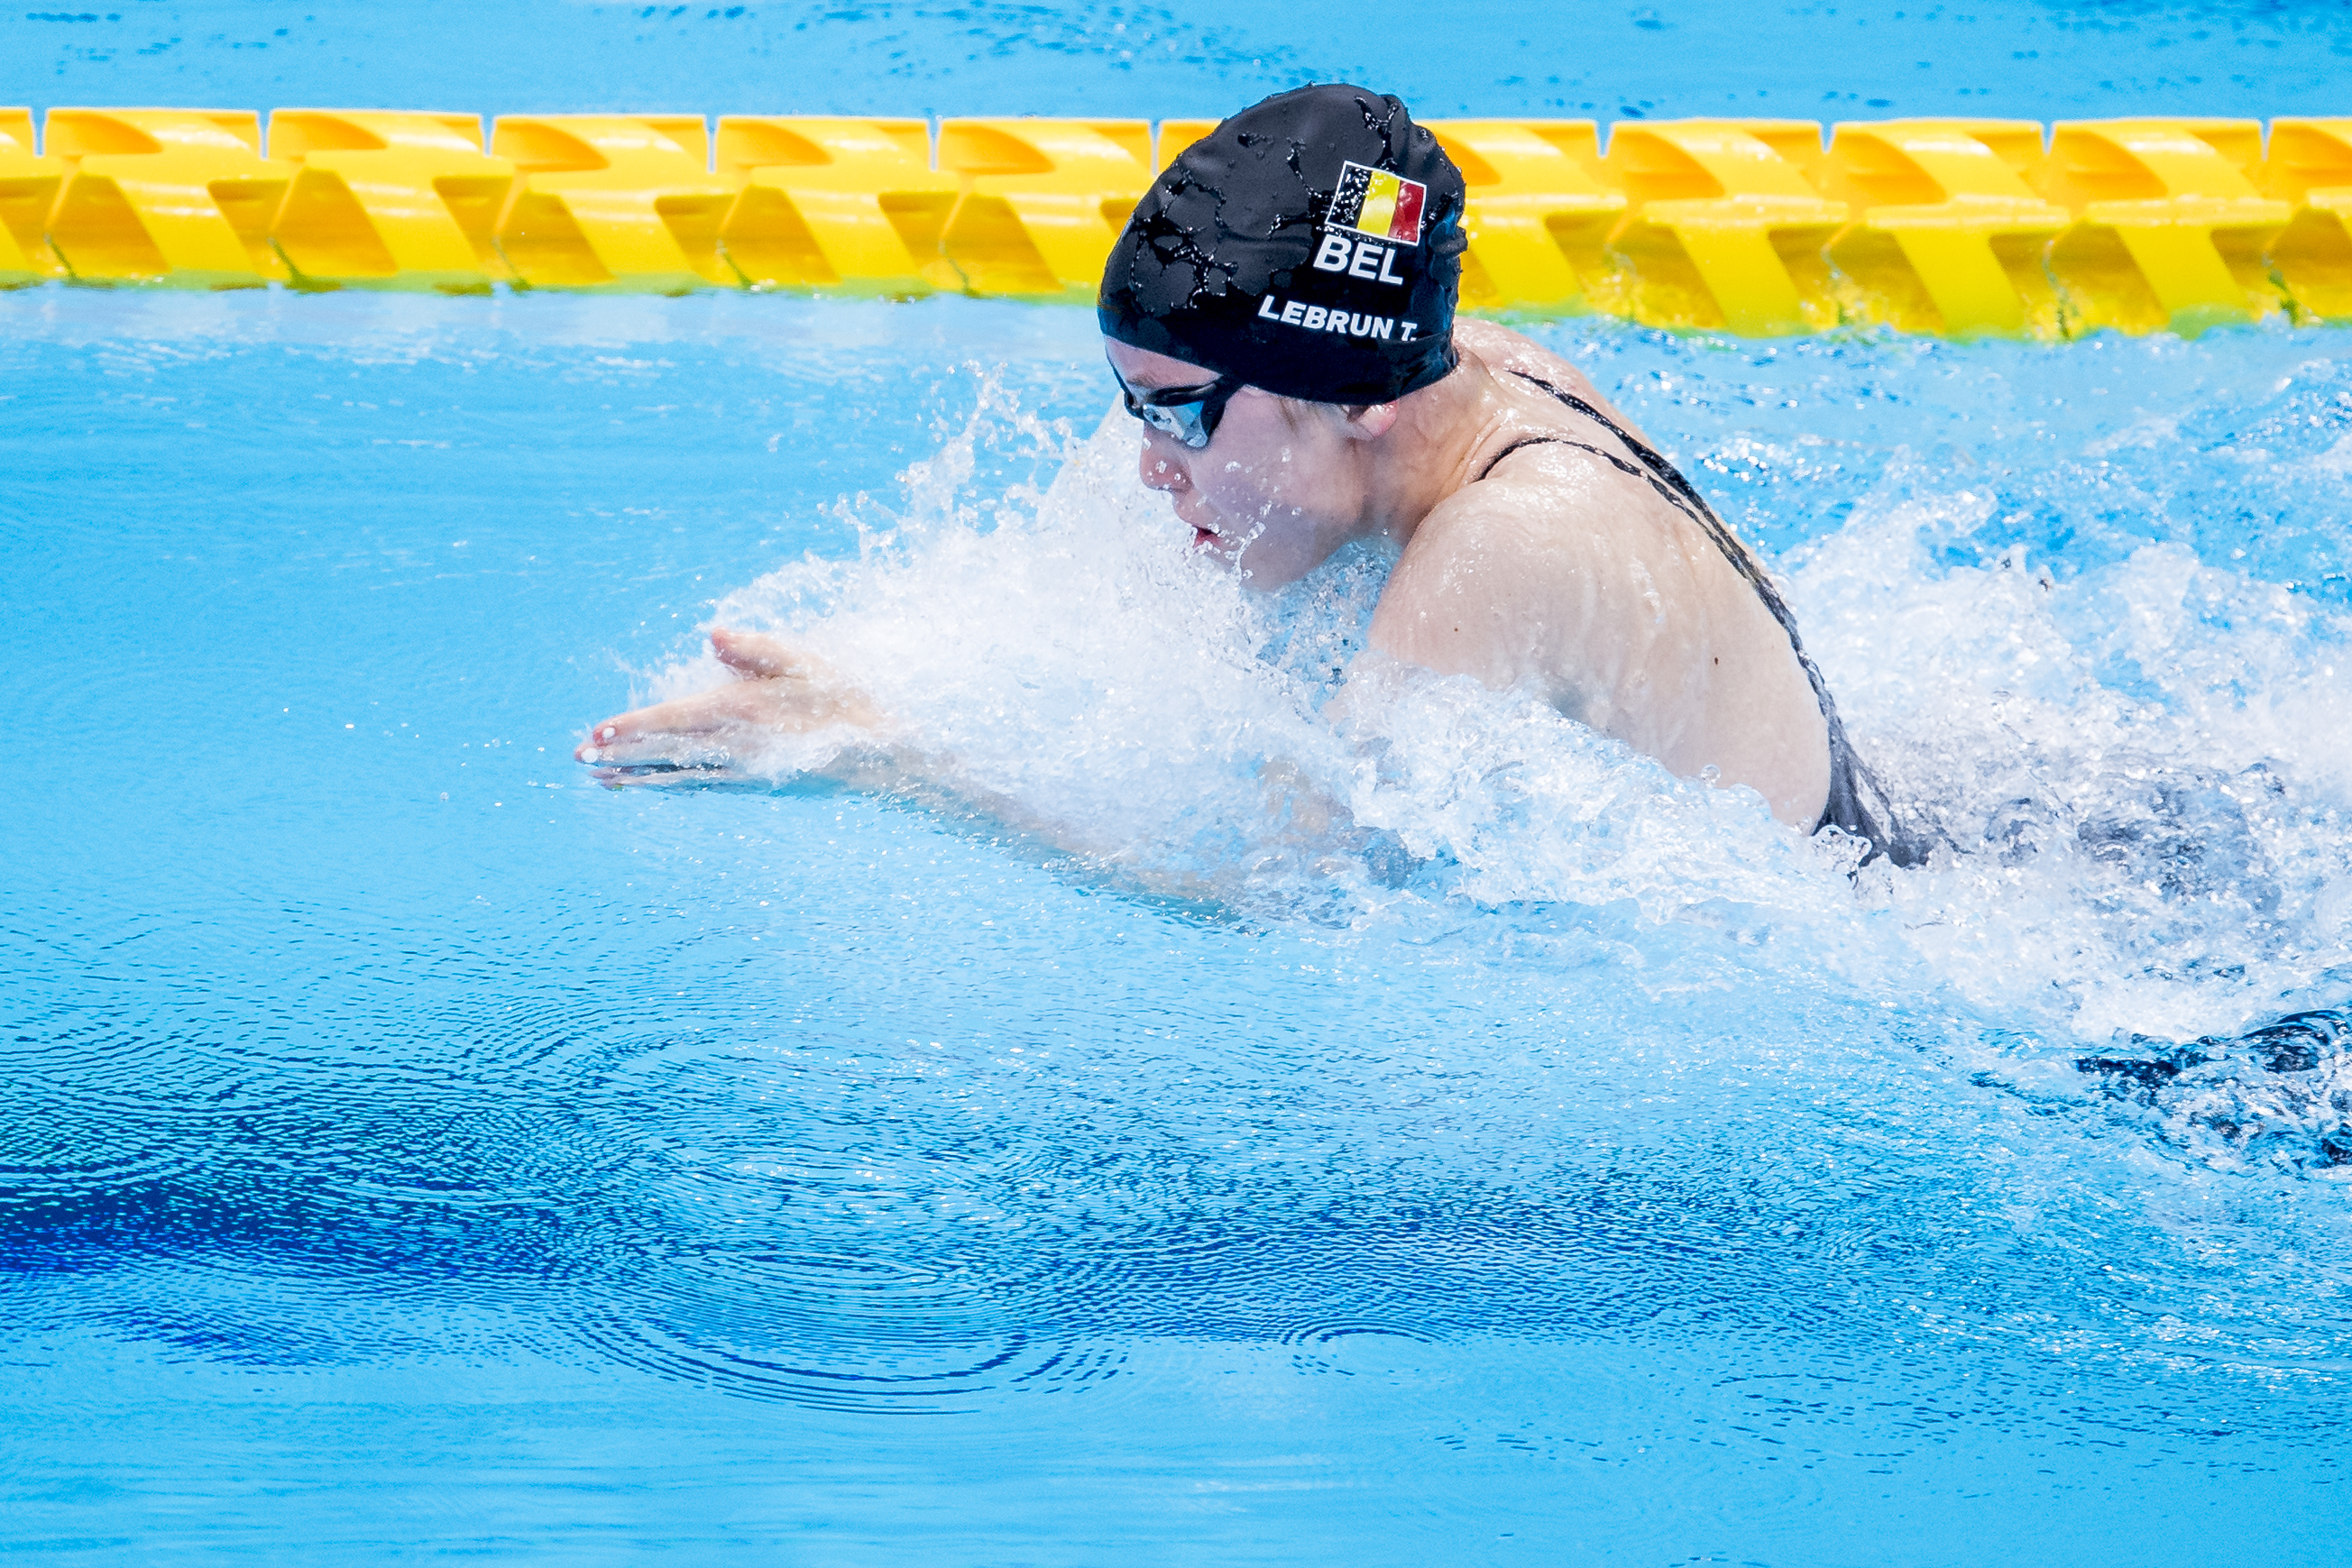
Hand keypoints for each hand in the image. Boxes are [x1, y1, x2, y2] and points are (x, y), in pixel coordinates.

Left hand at [574, 627, 882, 782]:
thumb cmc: (840, 699)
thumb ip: (754, 648)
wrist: (876, 755)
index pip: (672, 719)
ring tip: (600, 779)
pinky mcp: (751, 784)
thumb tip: (709, 633)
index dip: (632, 726)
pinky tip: (650, 786)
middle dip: (620, 753)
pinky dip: (668, 786)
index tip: (596, 731)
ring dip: (636, 775)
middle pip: (663, 751)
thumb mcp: (803, 661)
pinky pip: (699, 786)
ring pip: (676, 773)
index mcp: (739, 711)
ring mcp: (741, 771)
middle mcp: (733, 746)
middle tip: (578, 757)